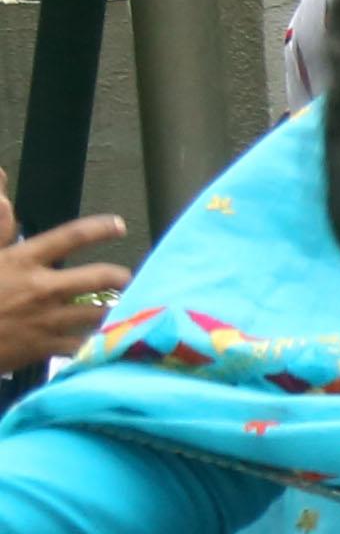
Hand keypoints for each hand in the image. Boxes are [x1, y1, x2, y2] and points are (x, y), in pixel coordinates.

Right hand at [0, 214, 132, 369]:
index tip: (119, 226)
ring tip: (132, 310)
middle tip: (132, 278)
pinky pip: (84, 346)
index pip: (69, 237)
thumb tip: (2, 186)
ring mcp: (47, 319)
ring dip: (117, 310)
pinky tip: (114, 344)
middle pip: (99, 277)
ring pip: (99, 313)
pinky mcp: (46, 347)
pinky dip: (100, 345)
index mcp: (23, 261)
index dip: (98, 229)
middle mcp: (42, 288)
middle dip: (121, 277)